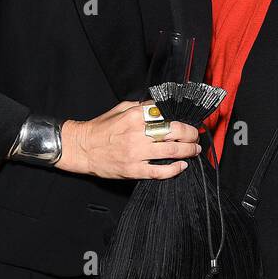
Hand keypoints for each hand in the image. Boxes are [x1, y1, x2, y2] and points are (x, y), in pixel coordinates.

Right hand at [57, 100, 199, 180]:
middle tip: (196, 138)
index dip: (184, 119)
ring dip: (188, 151)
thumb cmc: (101, 128)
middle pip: (175, 132)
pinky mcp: (133, 170)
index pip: (168, 114)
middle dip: (191, 135)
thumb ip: (142, 106)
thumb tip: (162, 107)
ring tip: (194, 151)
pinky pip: (160, 172)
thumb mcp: (121, 109)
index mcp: (135, 115)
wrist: (81, 148)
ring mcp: (136, 153)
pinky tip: (182, 166)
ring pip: (172, 151)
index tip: (191, 123)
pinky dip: (175, 169)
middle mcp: (138, 133)